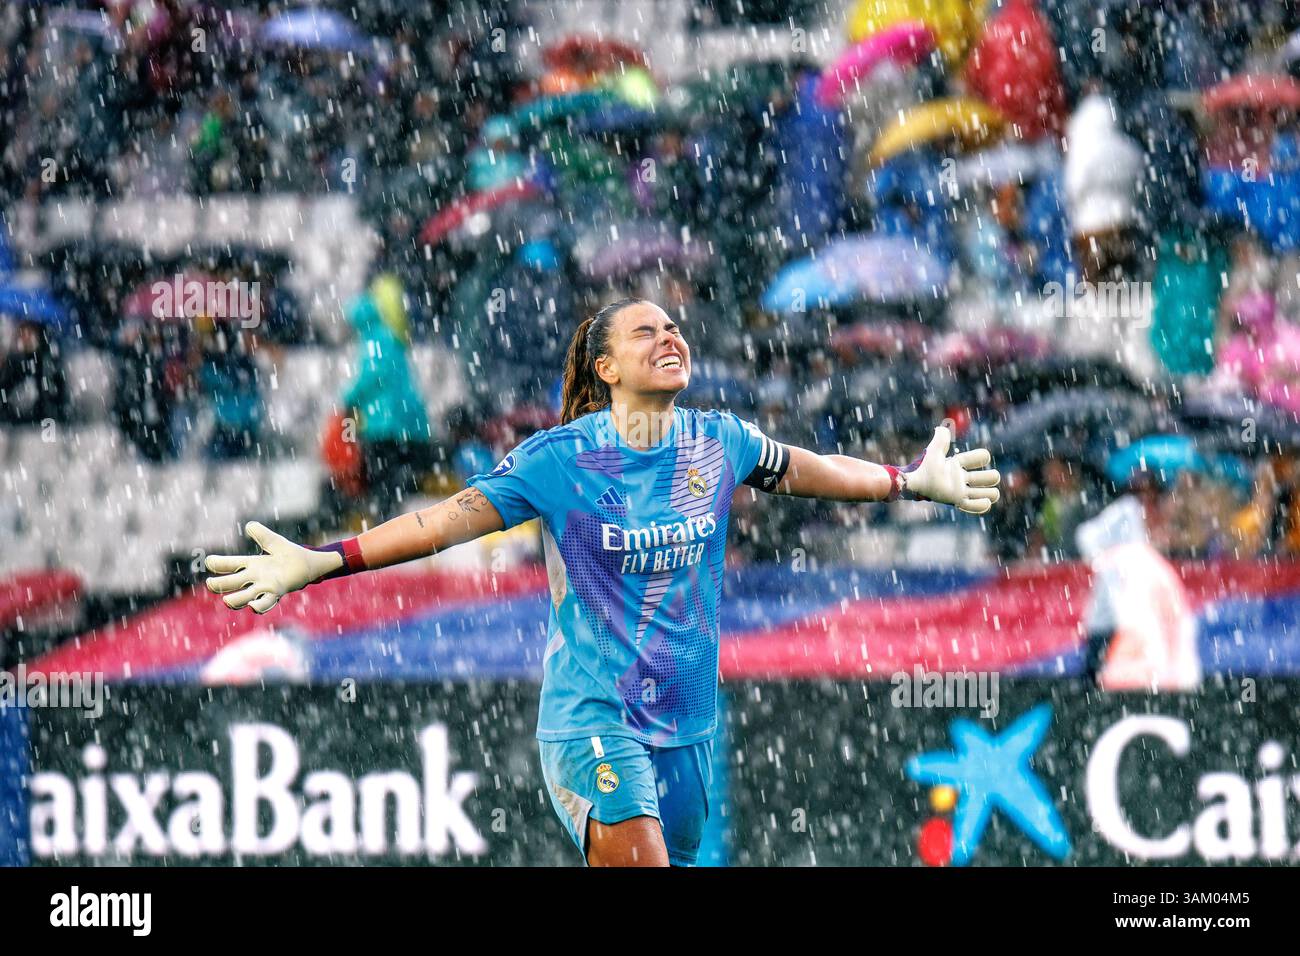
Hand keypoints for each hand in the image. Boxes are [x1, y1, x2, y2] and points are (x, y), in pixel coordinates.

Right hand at [204, 522, 342, 613]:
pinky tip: (253, 606)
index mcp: (251, 564)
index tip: (209, 561)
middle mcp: (254, 578)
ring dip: (234, 600)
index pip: (229, 564)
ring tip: (226, 600)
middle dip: (219, 584)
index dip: (218, 564)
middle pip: (231, 583)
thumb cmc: (289, 553)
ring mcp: (264, 587)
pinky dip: (259, 606)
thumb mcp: (274, 541)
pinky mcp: (277, 592)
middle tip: (210, 583)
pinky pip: (265, 603)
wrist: (308, 564)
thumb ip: (261, 533)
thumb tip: (248, 525)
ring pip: (243, 597)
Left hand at [900, 422, 1001, 514]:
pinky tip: (981, 502)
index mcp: (958, 464)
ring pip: (988, 493)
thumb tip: (943, 428)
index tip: (969, 460)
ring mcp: (961, 490)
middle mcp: (962, 477)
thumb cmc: (923, 468)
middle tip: (978, 480)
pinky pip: (977, 506)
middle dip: (991, 477)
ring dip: (990, 493)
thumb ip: (941, 439)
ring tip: (985, 493)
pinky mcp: (957, 501)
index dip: (980, 457)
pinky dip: (982, 505)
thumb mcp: (934, 452)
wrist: (914, 484)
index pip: (980, 457)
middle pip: (990, 477)